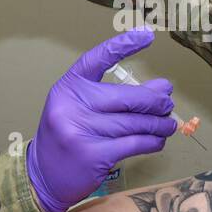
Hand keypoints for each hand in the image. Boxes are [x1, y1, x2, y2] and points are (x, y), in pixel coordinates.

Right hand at [27, 28, 178, 211]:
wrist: (43, 176)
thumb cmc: (67, 137)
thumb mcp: (80, 109)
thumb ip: (113, 96)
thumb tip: (160, 88)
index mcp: (68, 88)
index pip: (97, 59)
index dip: (122, 45)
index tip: (146, 35)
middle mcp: (72, 106)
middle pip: (126, 97)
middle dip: (154, 101)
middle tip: (168, 103)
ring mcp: (82, 130)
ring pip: (134, 122)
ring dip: (158, 124)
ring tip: (169, 124)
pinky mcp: (94, 155)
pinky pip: (134, 143)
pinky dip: (152, 141)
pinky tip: (158, 140)